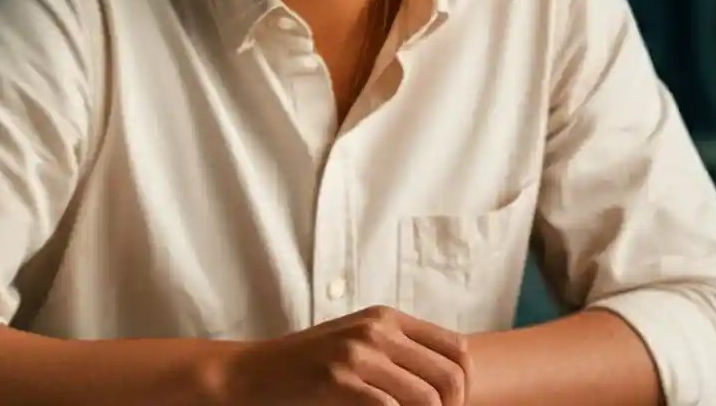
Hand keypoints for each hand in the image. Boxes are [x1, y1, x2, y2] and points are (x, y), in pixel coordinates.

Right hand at [214, 305, 471, 405]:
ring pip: (427, 398)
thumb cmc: (305, 366)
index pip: (457, 350)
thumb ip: (396, 352)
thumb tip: (449, 383)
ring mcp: (357, 353)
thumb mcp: (356, 343)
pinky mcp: (337, 379)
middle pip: (450, 377)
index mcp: (387, 318)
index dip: (465, 387)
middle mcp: (377, 329)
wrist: (251, 373)